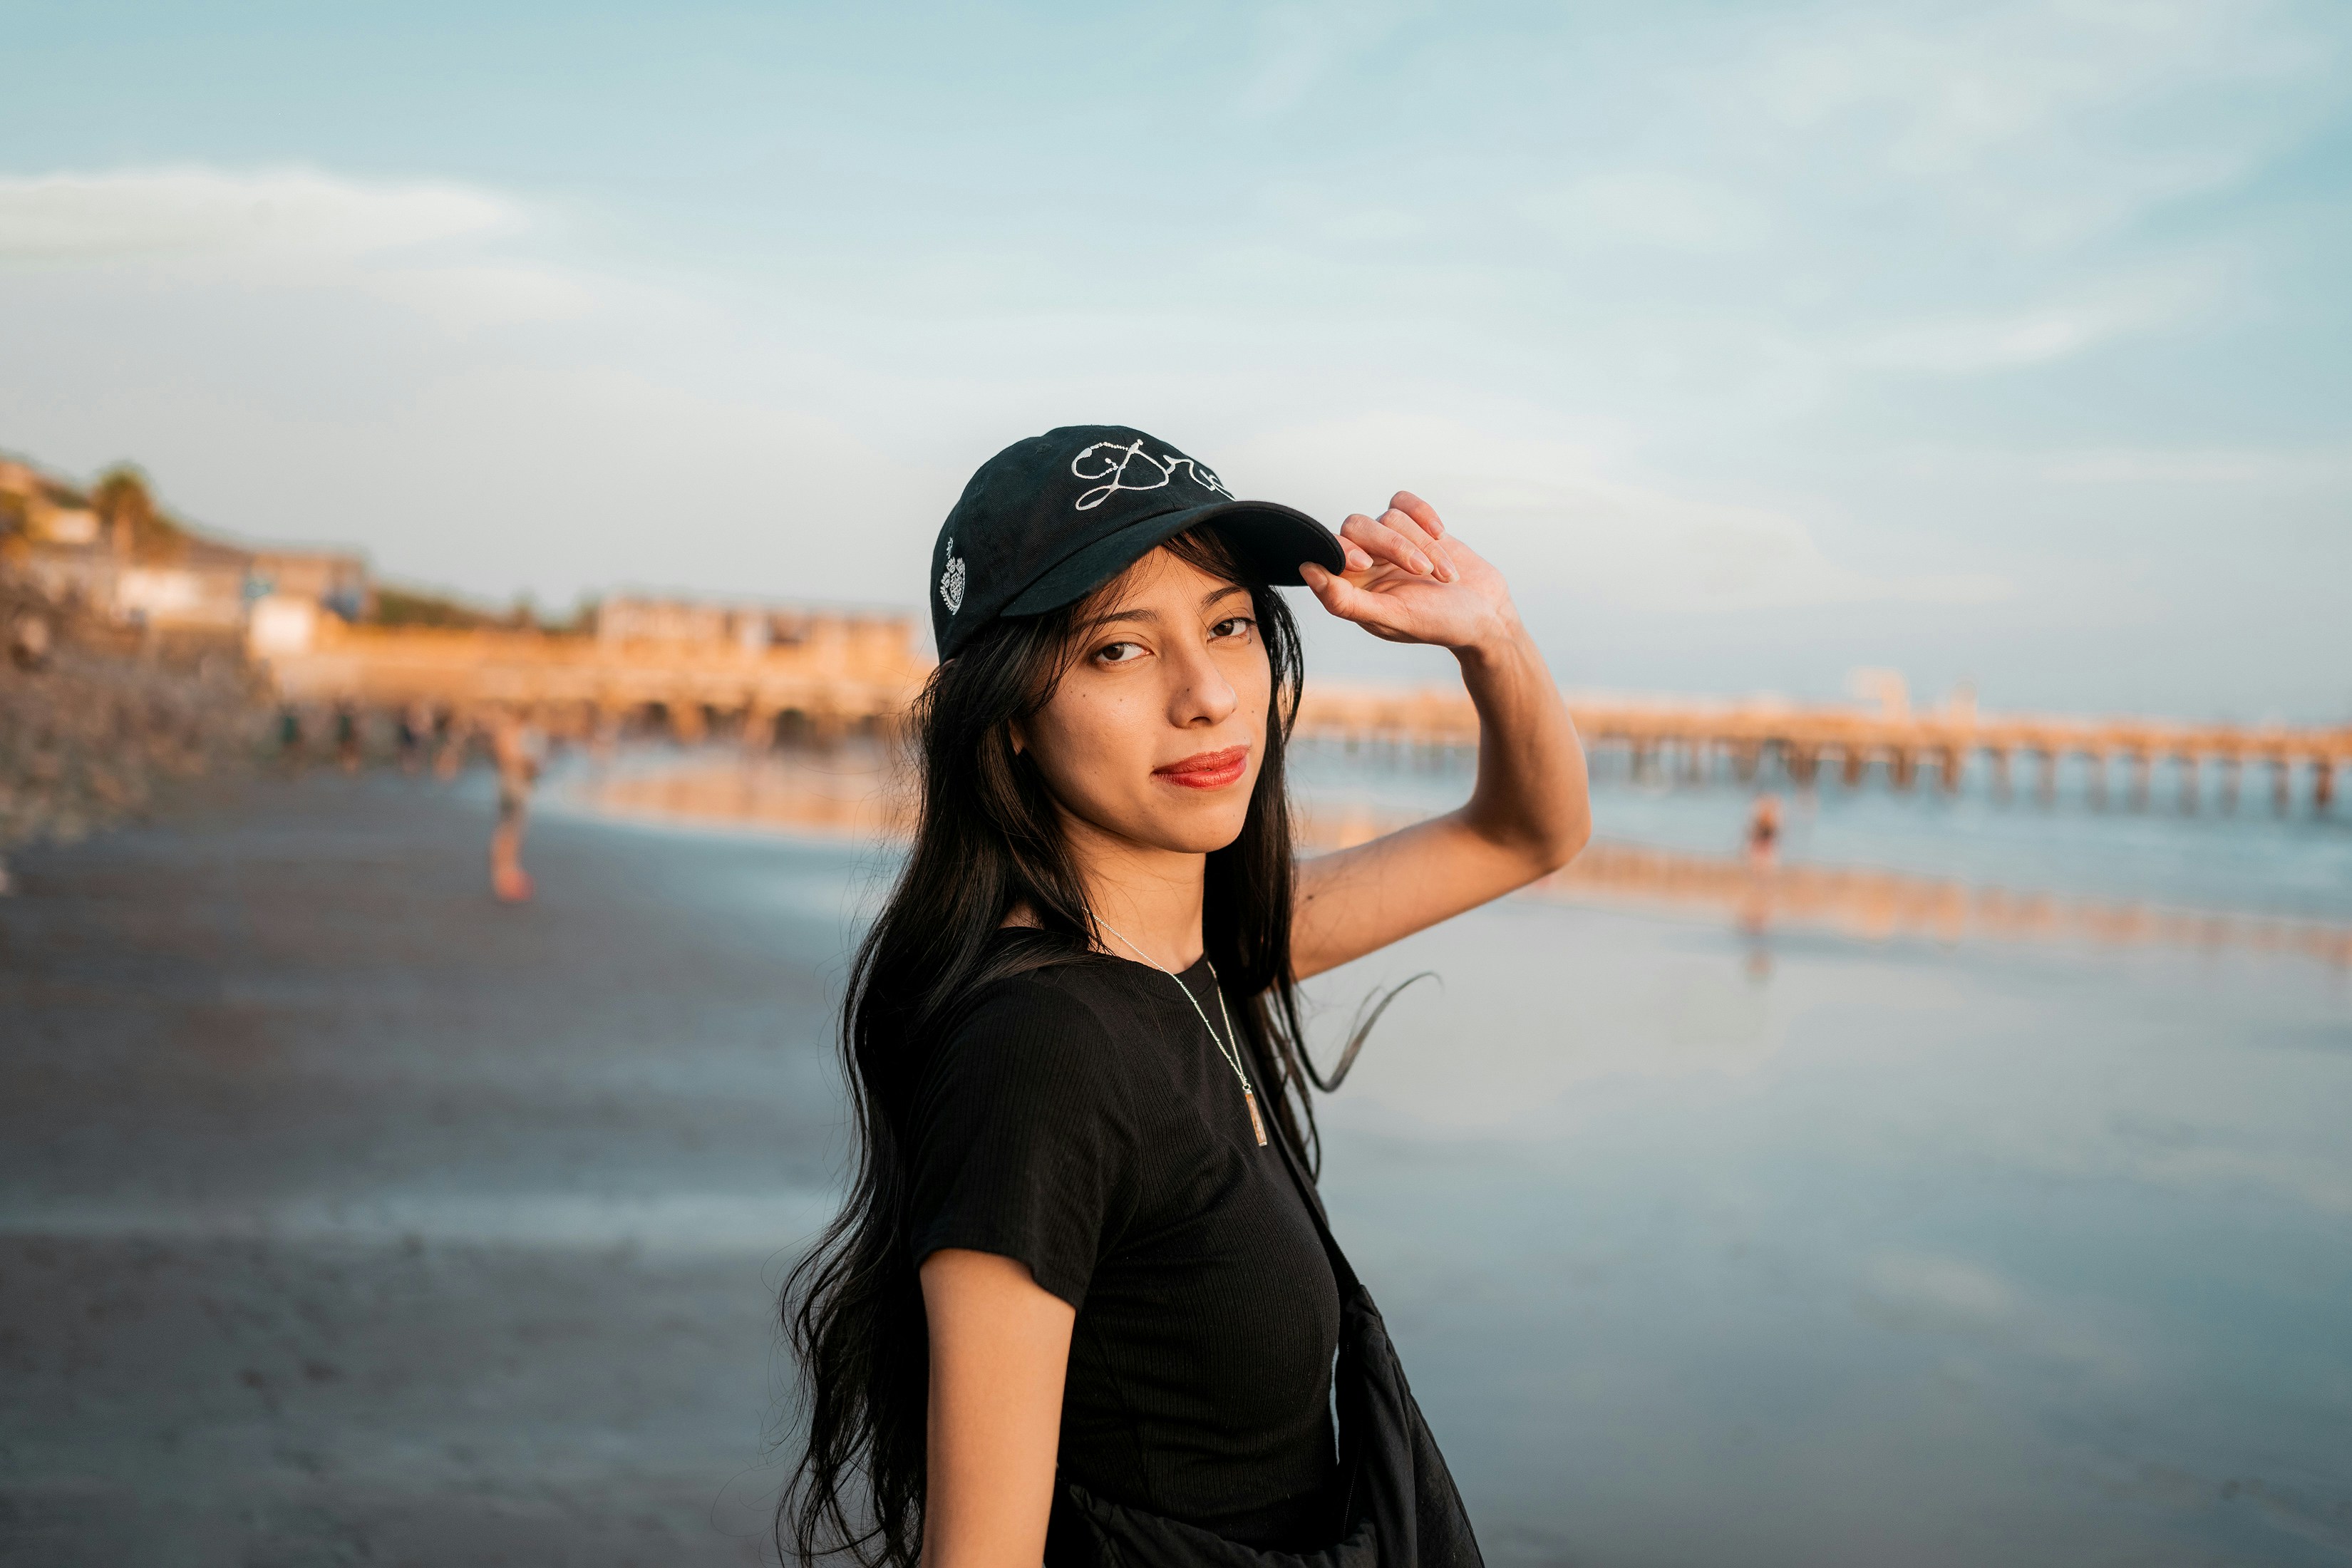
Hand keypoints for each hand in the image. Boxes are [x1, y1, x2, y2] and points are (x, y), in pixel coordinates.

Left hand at [1299, 492, 1517, 651]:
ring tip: (1445, 575)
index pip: (1329, 552)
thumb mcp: (1392, 617)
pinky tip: (1441, 534)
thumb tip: (1307, 570)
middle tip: (1421, 571)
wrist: (1486, 616)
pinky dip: (1424, 514)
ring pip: (1390, 517)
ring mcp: (1391, 540)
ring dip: (1423, 544)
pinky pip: (1404, 502)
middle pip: (1358, 526)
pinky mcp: (1415, 524)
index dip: (1342, 550)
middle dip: (1394, 546)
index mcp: (1352, 586)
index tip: (1365, 563)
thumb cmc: (1439, 624)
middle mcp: (1366, 560)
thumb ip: (1346, 600)